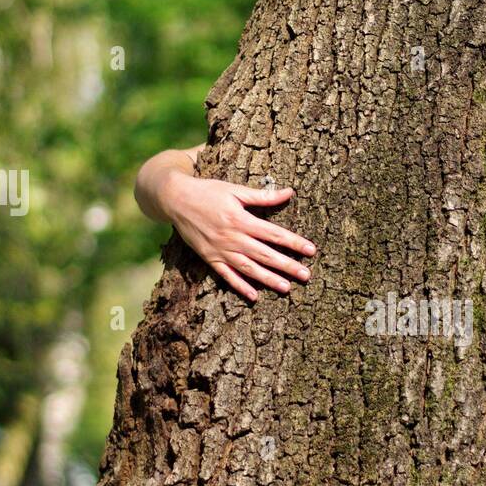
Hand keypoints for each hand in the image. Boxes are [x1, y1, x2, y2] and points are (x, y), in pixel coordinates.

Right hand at [161, 175, 316, 301]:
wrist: (175, 199)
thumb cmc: (208, 191)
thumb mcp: (235, 190)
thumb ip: (263, 196)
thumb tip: (289, 192)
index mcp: (241, 219)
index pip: (274, 234)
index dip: (293, 243)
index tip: (310, 250)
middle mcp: (232, 238)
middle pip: (265, 254)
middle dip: (287, 265)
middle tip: (306, 275)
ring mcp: (221, 250)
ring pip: (249, 268)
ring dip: (268, 279)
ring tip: (287, 288)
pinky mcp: (209, 259)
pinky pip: (227, 276)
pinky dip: (240, 286)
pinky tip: (254, 296)